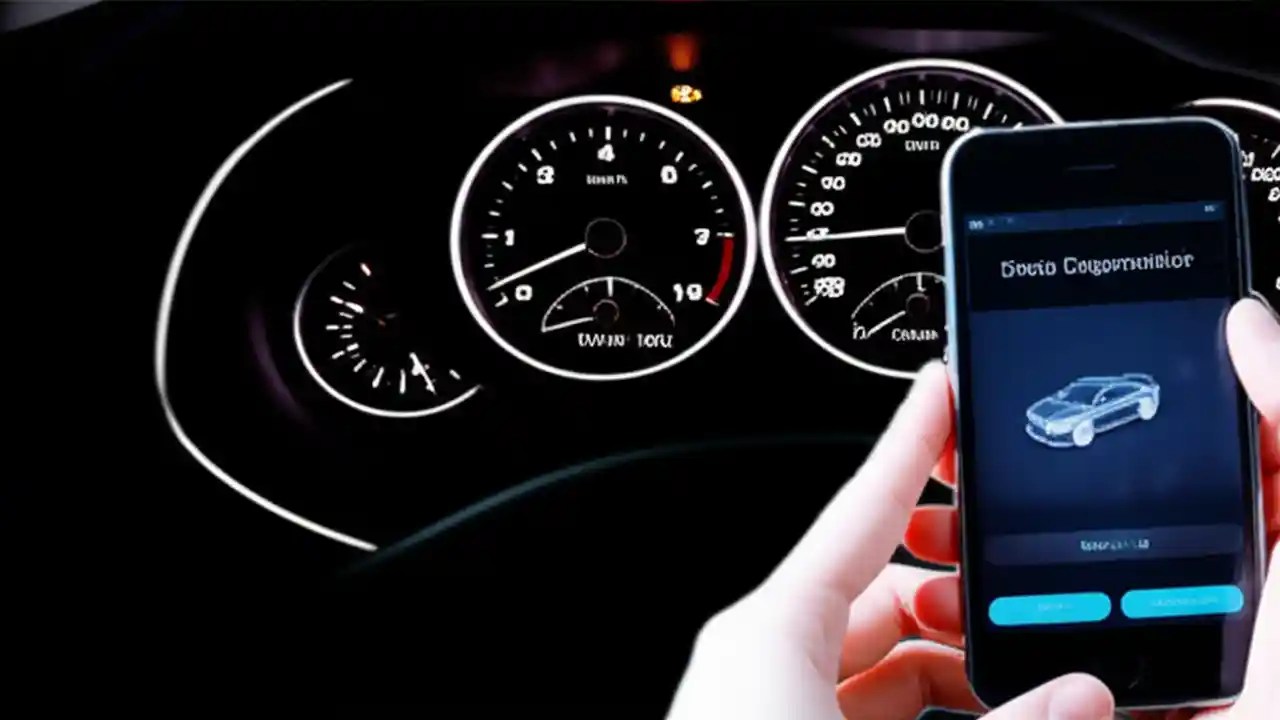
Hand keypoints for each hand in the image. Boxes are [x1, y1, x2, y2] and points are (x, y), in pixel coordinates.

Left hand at [666, 362, 1114, 719]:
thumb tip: (1075, 697)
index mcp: (769, 630)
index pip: (858, 508)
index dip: (908, 444)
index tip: (941, 391)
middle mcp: (760, 656)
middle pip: (880, 591)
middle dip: (963, 597)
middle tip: (1038, 608)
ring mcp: (762, 701)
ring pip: (874, 655)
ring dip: (950, 665)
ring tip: (1027, 689)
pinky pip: (856, 701)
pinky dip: (917, 707)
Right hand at [905, 298, 1279, 718]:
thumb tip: (1248, 322)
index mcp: (1250, 540)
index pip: (1161, 456)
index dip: (1090, 425)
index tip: (1019, 399)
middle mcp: (1191, 584)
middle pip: (1081, 513)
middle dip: (1003, 486)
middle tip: (953, 463)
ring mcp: (1147, 641)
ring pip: (1044, 580)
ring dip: (977, 555)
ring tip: (935, 536)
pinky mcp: (1110, 694)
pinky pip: (1035, 648)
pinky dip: (981, 626)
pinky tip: (947, 607)